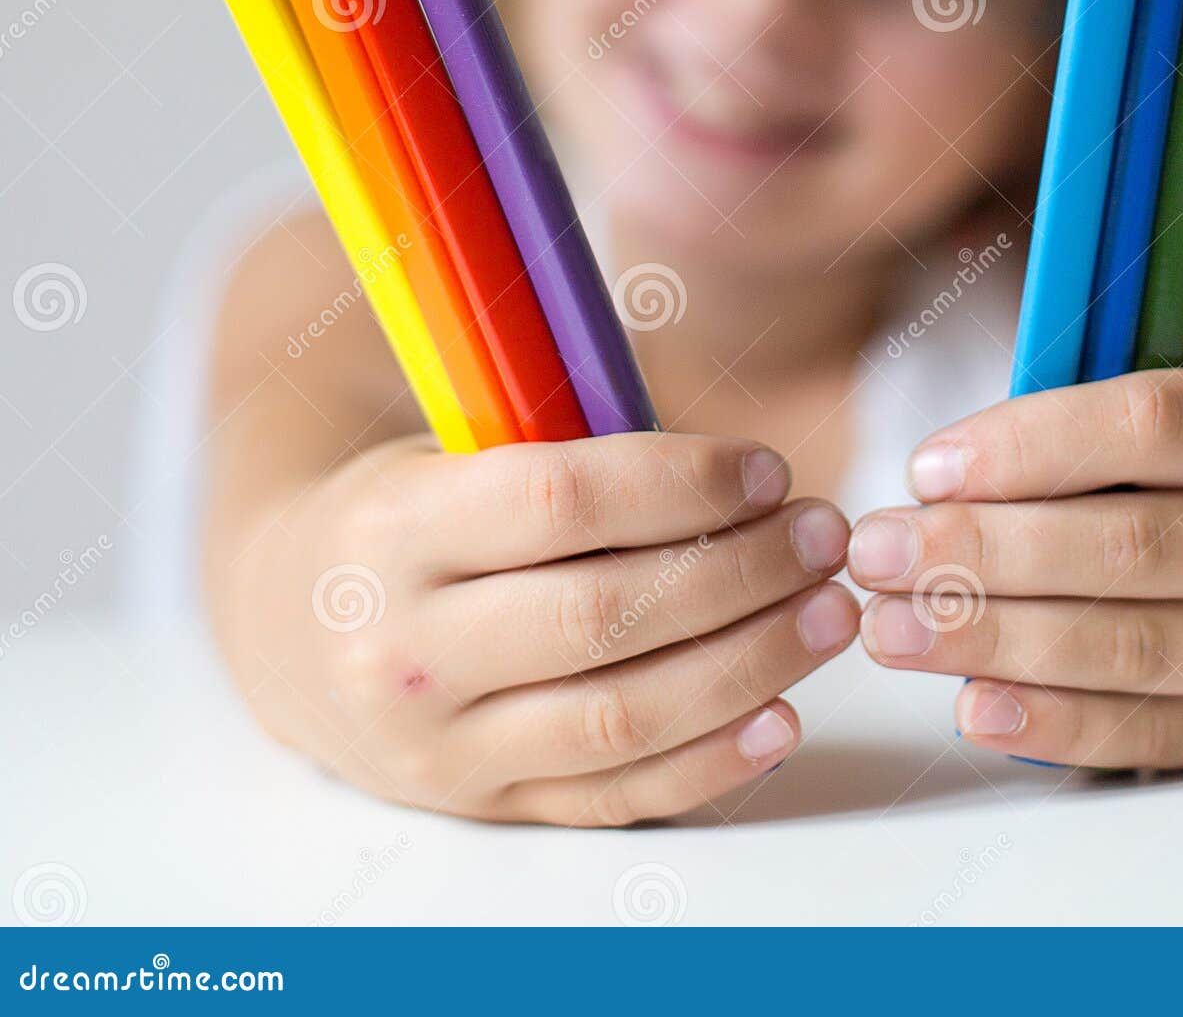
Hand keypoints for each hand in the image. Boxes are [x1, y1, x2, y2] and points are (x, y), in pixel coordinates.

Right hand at [231, 432, 858, 824]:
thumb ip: (574, 441)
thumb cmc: (412, 510)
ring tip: (829, 614)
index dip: (682, 482)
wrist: (290, 624)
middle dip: (740, 573)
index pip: (561, 500)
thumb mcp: (457, 445)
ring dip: (750, 665)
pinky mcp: (483, 804)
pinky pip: (613, 796)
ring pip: (622, 717)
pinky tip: (782, 714)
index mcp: (397, 528)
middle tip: (826, 537)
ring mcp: (441, 746)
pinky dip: (709, 762)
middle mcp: (406, 649)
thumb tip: (736, 463)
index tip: (768, 469)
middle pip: (605, 616)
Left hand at [848, 365, 1182, 769]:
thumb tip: (939, 477)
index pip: (1149, 425)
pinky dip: (1054, 722)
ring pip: (1131, 646)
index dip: (1026, 446)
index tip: (924, 468)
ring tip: (892, 626)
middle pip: (1130, 546)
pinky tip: (970, 703)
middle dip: (981, 551)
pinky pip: (1153, 733)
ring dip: (992, 639)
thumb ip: (1085, 417)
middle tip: (874, 552)